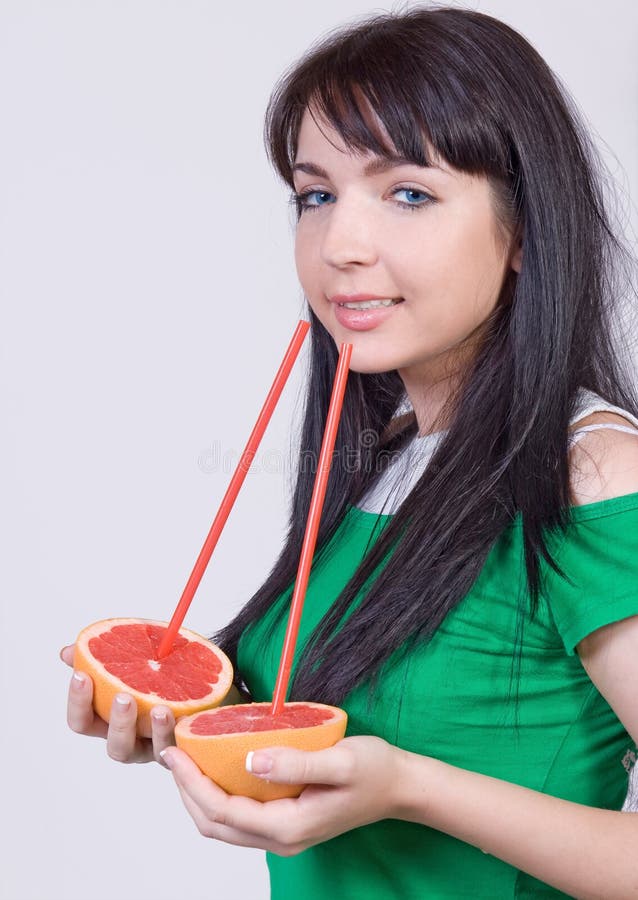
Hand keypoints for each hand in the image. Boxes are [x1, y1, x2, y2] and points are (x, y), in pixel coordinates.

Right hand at [60, 644, 175, 763]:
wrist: (201, 680)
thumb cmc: (159, 669)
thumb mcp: (134, 653)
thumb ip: (102, 653)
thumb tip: (67, 652)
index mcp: (111, 720)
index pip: (83, 721)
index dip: (78, 702)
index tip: (82, 674)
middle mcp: (132, 739)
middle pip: (115, 747)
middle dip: (118, 723)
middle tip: (123, 697)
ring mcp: (158, 747)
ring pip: (154, 753)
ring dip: (153, 730)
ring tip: (159, 708)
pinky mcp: (184, 747)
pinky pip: (181, 746)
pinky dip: (179, 731)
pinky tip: (183, 714)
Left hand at [160, 735, 401, 854]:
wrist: (400, 787)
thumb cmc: (375, 770)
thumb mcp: (340, 760)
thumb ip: (296, 762)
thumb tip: (250, 760)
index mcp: (289, 827)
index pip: (223, 810)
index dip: (192, 783)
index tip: (174, 752)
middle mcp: (280, 840)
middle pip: (214, 825)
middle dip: (185, 792)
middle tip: (170, 754)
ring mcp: (283, 836)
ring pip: (223, 825)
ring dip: (198, 796)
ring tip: (184, 760)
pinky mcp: (285, 823)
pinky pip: (239, 817)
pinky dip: (218, 796)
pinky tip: (216, 769)